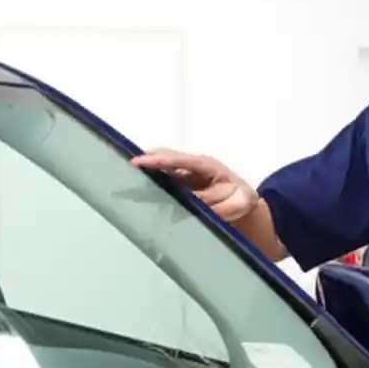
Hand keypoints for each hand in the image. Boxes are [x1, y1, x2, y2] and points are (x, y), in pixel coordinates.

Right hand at [131, 148, 258, 222]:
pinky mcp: (179, 183)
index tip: (145, 160)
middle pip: (167, 158)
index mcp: (207, 166)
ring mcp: (185, 173)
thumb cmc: (241, 198)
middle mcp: (193, 166)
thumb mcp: (240, 202)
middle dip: (149, 160)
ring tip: (127, 180)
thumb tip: (201, 210)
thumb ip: (223, 207)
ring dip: (146, 171)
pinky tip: (136, 191)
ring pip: (162, 167)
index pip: (182, 160)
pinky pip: (162, 180)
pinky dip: (150, 183)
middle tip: (130, 164)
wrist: (241, 200)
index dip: (163, 160)